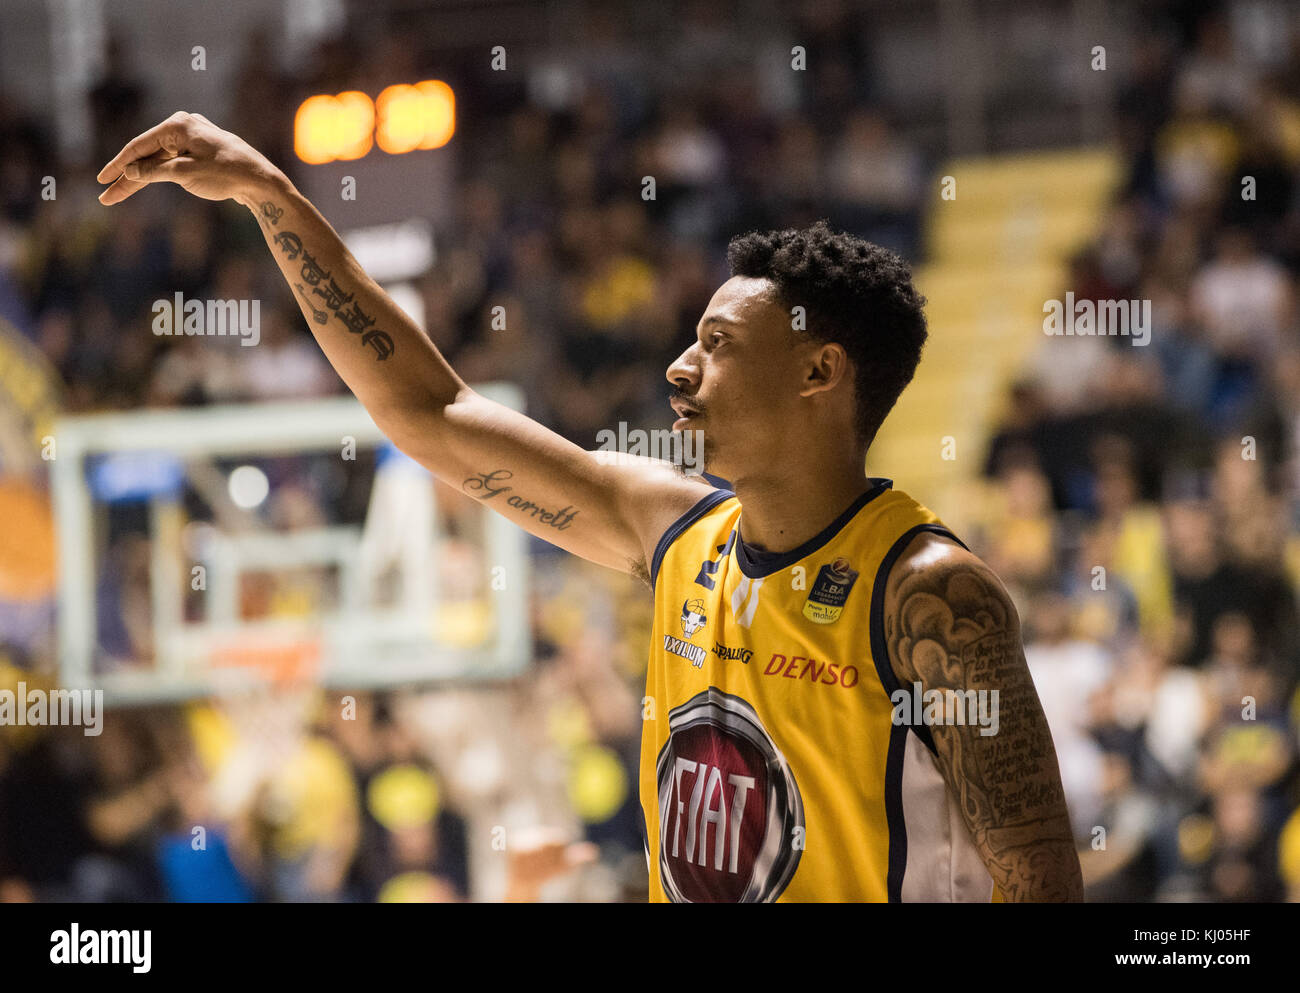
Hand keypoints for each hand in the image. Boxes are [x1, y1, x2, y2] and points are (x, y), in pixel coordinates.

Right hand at [97, 111, 283, 207]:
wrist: (262, 182)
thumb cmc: (227, 174)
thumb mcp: (186, 175)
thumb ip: (155, 171)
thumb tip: (130, 171)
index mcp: (177, 125)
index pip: (139, 146)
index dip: (118, 165)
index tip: (102, 180)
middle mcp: (183, 127)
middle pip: (146, 155)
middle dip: (126, 177)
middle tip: (106, 197)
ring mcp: (191, 139)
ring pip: (158, 161)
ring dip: (139, 179)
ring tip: (115, 196)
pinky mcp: (199, 152)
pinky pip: (172, 163)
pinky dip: (158, 175)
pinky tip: (139, 183)